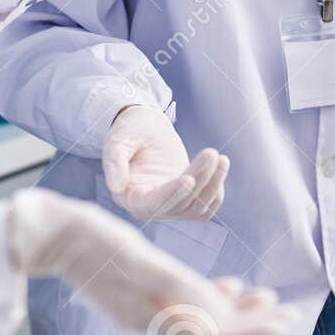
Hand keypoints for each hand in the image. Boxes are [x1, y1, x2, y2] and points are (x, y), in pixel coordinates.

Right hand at [7, 188, 295, 334]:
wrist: (49, 233)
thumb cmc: (90, 241)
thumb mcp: (138, 258)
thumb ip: (177, 285)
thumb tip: (218, 309)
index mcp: (151, 315)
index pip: (212, 334)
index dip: (250, 330)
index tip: (282, 321)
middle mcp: (151, 318)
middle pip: (211, 331)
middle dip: (251, 323)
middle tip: (288, 314)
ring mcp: (145, 307)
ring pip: (201, 317)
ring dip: (235, 310)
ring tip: (265, 298)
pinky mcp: (140, 291)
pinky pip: (185, 303)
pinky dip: (211, 296)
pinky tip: (228, 285)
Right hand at [103, 104, 227, 220]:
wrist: (146, 127)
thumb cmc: (130, 131)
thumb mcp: (117, 141)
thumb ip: (114, 163)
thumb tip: (116, 187)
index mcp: (129, 196)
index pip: (152, 203)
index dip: (172, 194)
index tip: (189, 178)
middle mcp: (149, 207)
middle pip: (180, 204)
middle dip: (199, 179)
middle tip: (211, 153)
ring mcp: (169, 206)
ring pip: (196, 208)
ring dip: (212, 184)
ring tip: (220, 157)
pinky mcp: (186, 200)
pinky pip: (205, 208)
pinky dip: (216, 192)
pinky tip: (218, 169)